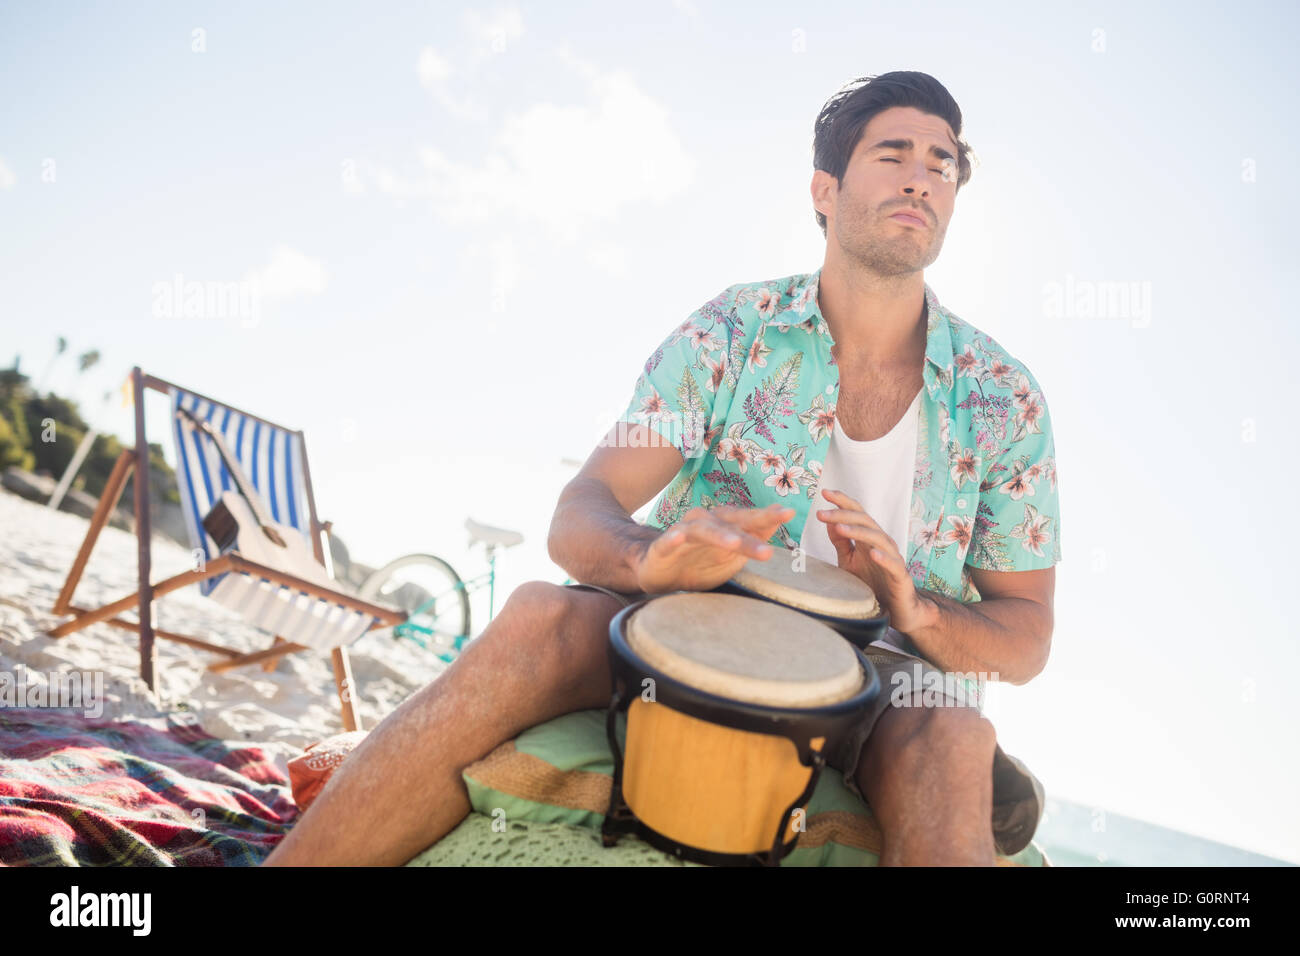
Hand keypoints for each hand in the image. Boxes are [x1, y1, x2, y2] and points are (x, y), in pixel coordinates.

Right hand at [634, 503, 795, 593]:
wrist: (661, 573)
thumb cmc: (700, 563)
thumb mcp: (732, 556)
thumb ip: (753, 538)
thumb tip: (778, 520)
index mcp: (725, 525)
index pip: (749, 518)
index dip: (768, 515)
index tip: (790, 512)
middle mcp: (706, 523)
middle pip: (731, 521)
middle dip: (752, 524)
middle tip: (775, 525)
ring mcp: (683, 533)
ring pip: (704, 531)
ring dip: (719, 535)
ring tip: (734, 543)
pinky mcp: (662, 547)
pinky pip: (667, 541)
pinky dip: (672, 539)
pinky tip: (677, 538)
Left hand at [814, 488, 932, 633]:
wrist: (897, 608)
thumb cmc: (872, 583)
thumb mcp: (849, 561)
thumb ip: (840, 543)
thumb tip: (828, 521)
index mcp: (868, 537)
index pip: (856, 513)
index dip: (842, 502)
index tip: (824, 492)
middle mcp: (881, 542)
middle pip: (864, 521)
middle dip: (842, 515)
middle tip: (821, 513)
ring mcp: (892, 557)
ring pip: (878, 538)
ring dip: (858, 532)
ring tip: (840, 529)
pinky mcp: (900, 575)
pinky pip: (893, 563)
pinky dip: (883, 557)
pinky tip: (872, 554)